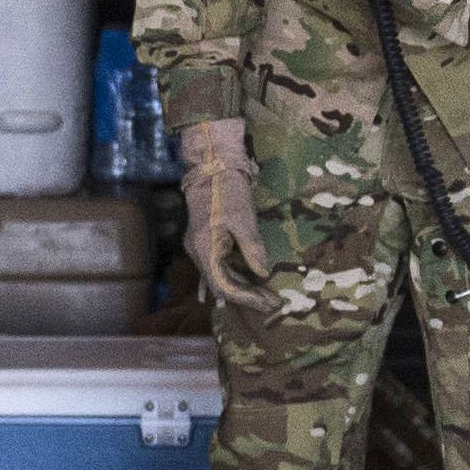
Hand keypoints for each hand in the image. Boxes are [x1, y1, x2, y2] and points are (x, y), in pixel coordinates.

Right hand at [180, 114, 270, 301]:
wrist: (211, 166)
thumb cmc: (228, 191)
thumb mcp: (244, 220)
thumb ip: (253, 249)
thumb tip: (264, 274)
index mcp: (206, 249)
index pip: (225, 286)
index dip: (247, 298)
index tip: (268, 303)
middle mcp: (198, 253)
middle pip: (220, 285)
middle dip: (246, 296)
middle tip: (271, 303)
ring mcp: (198, 247)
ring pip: (218, 277)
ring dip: (239, 287)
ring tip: (262, 296)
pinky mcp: (203, 241)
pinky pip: (213, 267)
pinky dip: (224, 280)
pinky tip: (221, 298)